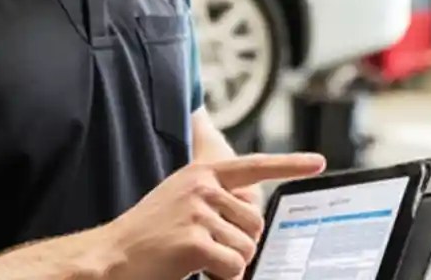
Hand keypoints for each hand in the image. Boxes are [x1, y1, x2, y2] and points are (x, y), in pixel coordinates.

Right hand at [100, 153, 325, 279]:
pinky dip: (221, 278)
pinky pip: (233, 267)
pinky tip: (195, 270)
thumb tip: (252, 217)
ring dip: (230, 264)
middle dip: (241, 244)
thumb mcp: (181, 200)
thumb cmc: (148, 234)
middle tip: (209, 251)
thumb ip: (214, 198)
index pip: (254, 165)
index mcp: (201, 173)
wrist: (112, 256)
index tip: (318, 162)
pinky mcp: (195, 241)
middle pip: (256, 222)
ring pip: (248, 248)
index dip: (289, 163)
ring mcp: (198, 212)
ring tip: (197, 259)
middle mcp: (202, 186)